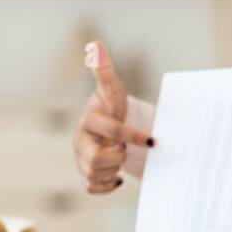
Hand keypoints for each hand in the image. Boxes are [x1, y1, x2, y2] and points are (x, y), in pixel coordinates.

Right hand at [73, 40, 151, 193]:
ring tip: (119, 156)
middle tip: (125, 148)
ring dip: (113, 169)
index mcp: (89, 120)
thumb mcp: (112, 89)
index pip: (109, 131)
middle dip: (117, 155)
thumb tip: (95, 44)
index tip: (152, 141)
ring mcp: (79, 157)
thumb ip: (105, 70)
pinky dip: (106, 186)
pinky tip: (117, 178)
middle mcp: (80, 139)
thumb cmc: (111, 106)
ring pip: (94, 173)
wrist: (105, 124)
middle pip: (97, 158)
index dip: (130, 136)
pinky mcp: (83, 172)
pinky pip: (90, 187)